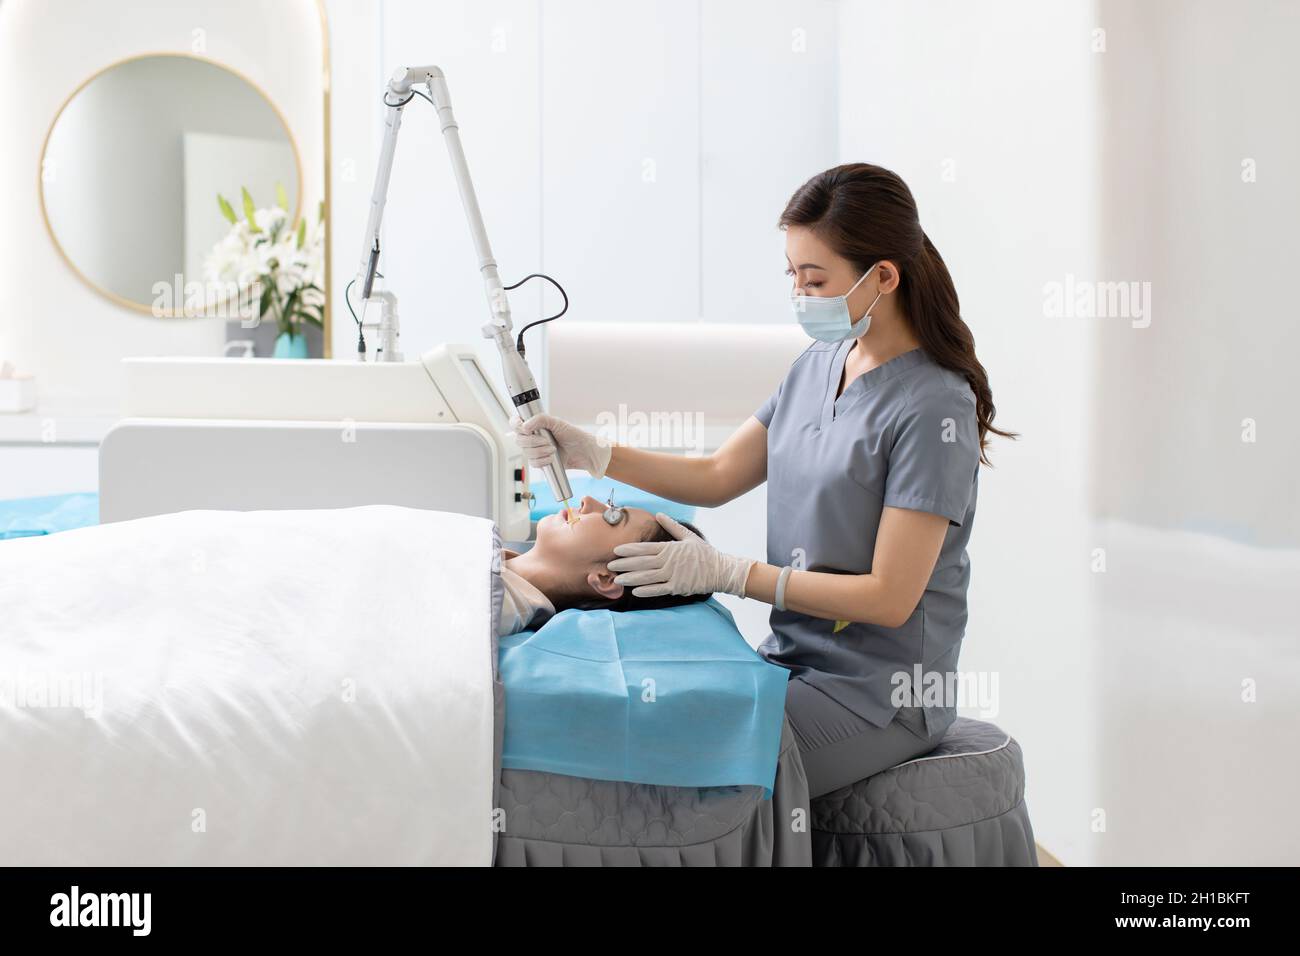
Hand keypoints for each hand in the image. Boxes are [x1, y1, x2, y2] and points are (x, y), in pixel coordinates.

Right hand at [510, 413, 611, 478]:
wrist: (584, 452)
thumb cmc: (573, 435)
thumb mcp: (557, 422)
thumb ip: (540, 419)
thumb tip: (525, 425)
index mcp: (535, 425)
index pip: (516, 423)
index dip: (516, 425)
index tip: (525, 428)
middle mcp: (533, 437)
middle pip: (518, 440)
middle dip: (532, 441)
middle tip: (547, 440)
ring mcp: (536, 450)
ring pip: (526, 453)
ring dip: (540, 451)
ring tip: (553, 449)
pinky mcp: (540, 462)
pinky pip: (533, 463)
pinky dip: (542, 460)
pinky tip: (552, 458)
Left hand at [607, 513, 753, 597]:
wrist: (721, 570)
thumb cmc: (704, 553)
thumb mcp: (688, 536)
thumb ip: (672, 526)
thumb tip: (659, 514)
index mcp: (670, 548)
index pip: (645, 548)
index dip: (629, 549)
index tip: (616, 550)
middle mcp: (669, 562)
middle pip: (642, 563)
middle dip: (624, 564)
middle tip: (609, 566)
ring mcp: (673, 575)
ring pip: (647, 577)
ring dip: (631, 579)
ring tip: (617, 580)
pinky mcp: (677, 587)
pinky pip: (659, 589)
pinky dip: (646, 591)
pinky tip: (635, 592)